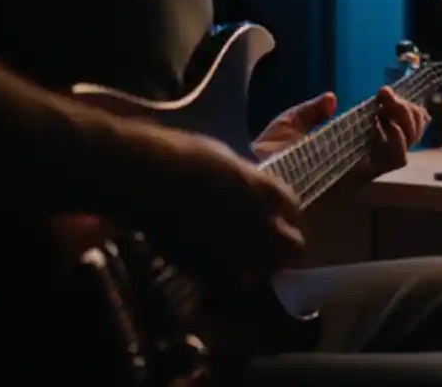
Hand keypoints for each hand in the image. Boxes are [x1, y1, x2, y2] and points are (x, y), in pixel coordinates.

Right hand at [120, 122, 305, 279]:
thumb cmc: (182, 156)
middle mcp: (261, 222)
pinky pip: (234, 285)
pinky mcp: (211, 268)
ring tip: (244, 261)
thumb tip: (249, 189)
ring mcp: (239, 247)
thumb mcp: (226, 160)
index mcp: (265, 189)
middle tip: (267, 245)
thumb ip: (246, 181)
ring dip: (261, 265)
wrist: (148, 178)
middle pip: (293, 246)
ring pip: (268, 269)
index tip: (279, 219)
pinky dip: (231, 281)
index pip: (292, 208)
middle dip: (284, 246)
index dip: (287, 215)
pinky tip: (218, 271)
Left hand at [253, 88, 428, 188]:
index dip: (398, 113)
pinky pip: (391, 160)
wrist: (251, 172)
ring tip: (387, 103)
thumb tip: (331, 98)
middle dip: (408, 115)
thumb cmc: (266, 154)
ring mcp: (361, 172)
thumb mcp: (289, 125)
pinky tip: (384, 118)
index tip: (385, 92)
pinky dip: (396, 137)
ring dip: (404, 121)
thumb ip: (311, 112)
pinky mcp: (357, 177)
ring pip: (402, 150)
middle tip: (390, 95)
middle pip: (403, 142)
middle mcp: (359, 163)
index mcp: (347, 152)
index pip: (388, 136)